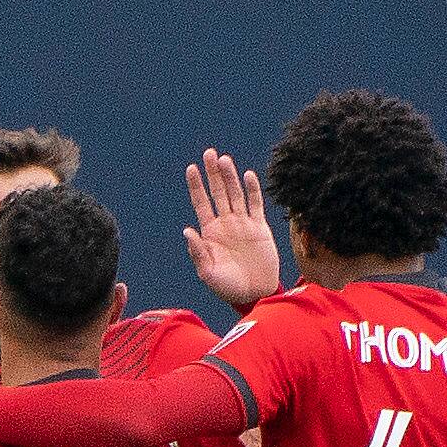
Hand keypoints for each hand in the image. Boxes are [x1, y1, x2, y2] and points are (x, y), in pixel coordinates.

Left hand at [183, 148, 281, 309]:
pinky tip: (248, 175)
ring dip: (230, 177)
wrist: (254, 293)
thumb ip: (198, 252)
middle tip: (209, 153)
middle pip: (218, 193)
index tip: (191, 168)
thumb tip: (187, 231)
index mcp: (210, 233)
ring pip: (236, 194)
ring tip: (224, 159)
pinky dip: (252, 190)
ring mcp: (243, 224)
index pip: (201, 203)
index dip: (196, 186)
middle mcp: (225, 224)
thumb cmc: (227, 287)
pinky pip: (256, 204)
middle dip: (213, 174)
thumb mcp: (208, 273)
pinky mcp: (260, 228)